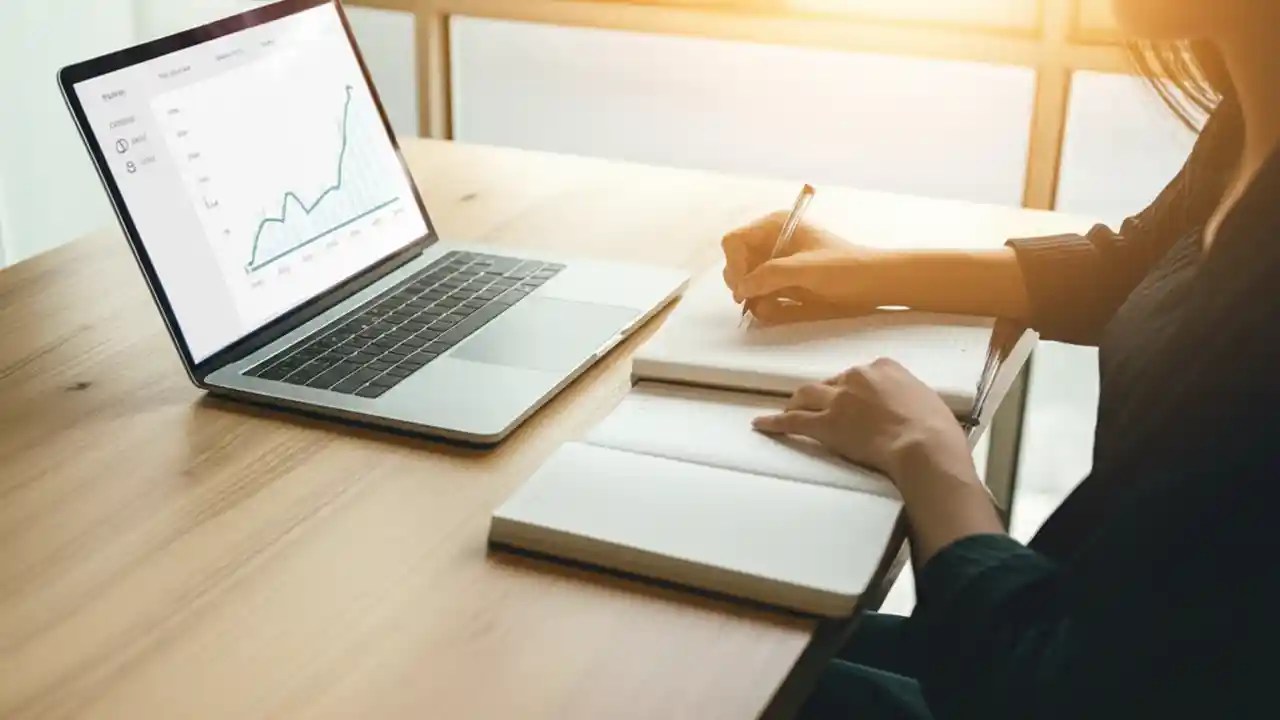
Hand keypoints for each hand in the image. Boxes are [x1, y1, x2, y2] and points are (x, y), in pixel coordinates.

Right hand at [721, 213, 889, 323]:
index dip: (734, 265)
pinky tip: (779, 309)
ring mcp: (778, 263)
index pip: (734, 241)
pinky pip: (762, 294)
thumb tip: (741, 288)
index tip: (744, 288)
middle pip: (736, 262)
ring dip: (753, 297)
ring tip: (772, 306)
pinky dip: (765, 304)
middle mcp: (772, 242)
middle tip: (753, 301)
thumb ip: (770, 275)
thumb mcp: (806, 269)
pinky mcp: (785, 283)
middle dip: (742, 284)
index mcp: (775, 226)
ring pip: (747, 282)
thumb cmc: (845, 268)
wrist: (875, 283)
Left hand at [753, 359, 1002, 562]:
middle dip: (825, 395)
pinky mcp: (825, 423)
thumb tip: (907, 409)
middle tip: (822, 409)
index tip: (854, 402)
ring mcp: (838, 399)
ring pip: (807, 395)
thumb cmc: (936, 429)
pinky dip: (775, 422)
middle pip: (831, 383)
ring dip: (797, 402)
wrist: (923, 445)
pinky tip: (761, 425)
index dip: (853, 390)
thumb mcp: (927, 400)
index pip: (859, 375)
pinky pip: (793, 420)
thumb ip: (908, 398)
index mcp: (884, 367)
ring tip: (789, 410)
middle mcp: (857, 377)